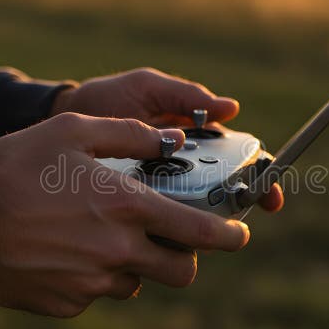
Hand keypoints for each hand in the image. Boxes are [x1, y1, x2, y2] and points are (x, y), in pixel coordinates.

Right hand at [0, 113, 250, 316]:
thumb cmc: (14, 166)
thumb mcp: (72, 131)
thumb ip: (131, 135)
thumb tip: (174, 141)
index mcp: (126, 207)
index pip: (200, 232)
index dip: (229, 235)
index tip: (238, 234)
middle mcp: (117, 252)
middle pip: (181, 271)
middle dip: (184, 255)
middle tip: (167, 235)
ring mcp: (91, 283)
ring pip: (139, 282)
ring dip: (136, 263)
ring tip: (101, 235)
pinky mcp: (67, 303)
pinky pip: (98, 294)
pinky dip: (95, 276)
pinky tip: (67, 251)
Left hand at [51, 67, 282, 211]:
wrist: (58, 121)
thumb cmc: (108, 98)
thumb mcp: (147, 88)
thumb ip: (185, 96)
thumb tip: (231, 108)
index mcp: (195, 139)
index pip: (237, 159)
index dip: (259, 177)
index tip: (270, 195)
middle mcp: (183, 168)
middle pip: (223, 192)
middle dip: (238, 208)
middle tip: (242, 220)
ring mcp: (160, 190)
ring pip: (193, 212)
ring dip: (203, 223)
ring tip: (206, 230)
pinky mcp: (134, 208)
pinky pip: (157, 223)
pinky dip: (167, 232)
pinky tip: (168, 239)